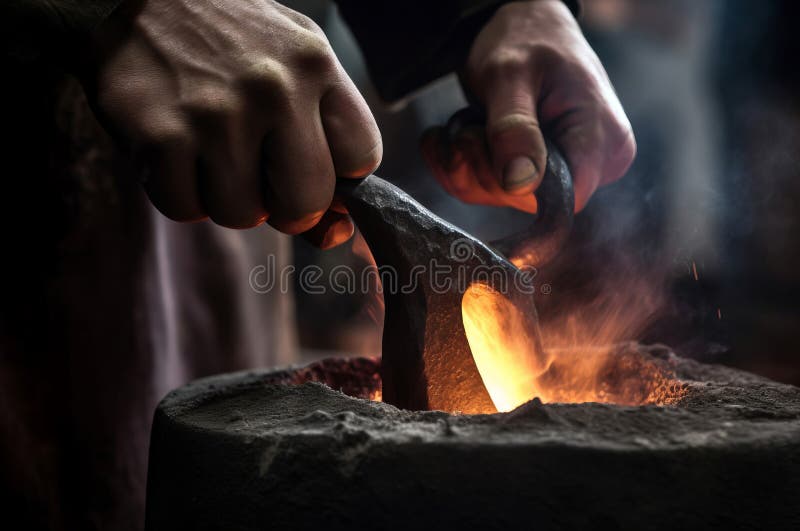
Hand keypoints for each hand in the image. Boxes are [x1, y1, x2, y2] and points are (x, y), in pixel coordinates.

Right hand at [82, 0, 381, 246]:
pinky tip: (174, 151)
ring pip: (242, 215)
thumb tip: (337, 234)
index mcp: (315, 66)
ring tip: (209, 152)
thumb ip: (326, 141)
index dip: (335, 177)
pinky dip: (178, 191)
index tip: (307, 164)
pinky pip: (184, 208)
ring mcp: (216, 115)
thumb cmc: (229, 40)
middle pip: (305, 202)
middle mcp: (274, 89)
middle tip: (258, 175)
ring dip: (225, 197)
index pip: (361, 160)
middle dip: (283, 204)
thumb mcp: (294, 63)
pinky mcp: (161, 137)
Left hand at [421, 0, 635, 211]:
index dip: (514, 186)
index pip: (564, 200)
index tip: (478, 144)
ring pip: (503, 197)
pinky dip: (464, 167)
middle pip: (527, 200)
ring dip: (467, 164)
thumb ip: (514, 129)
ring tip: (462, 124)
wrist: (523, 28)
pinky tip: (453, 138)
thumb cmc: (526, 41)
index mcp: (604, 140)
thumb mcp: (511, 76)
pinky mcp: (541, 174)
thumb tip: (520, 185)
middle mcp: (596, 164)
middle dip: (480, 167)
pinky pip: (493, 189)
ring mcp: (569, 171)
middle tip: (465, 126)